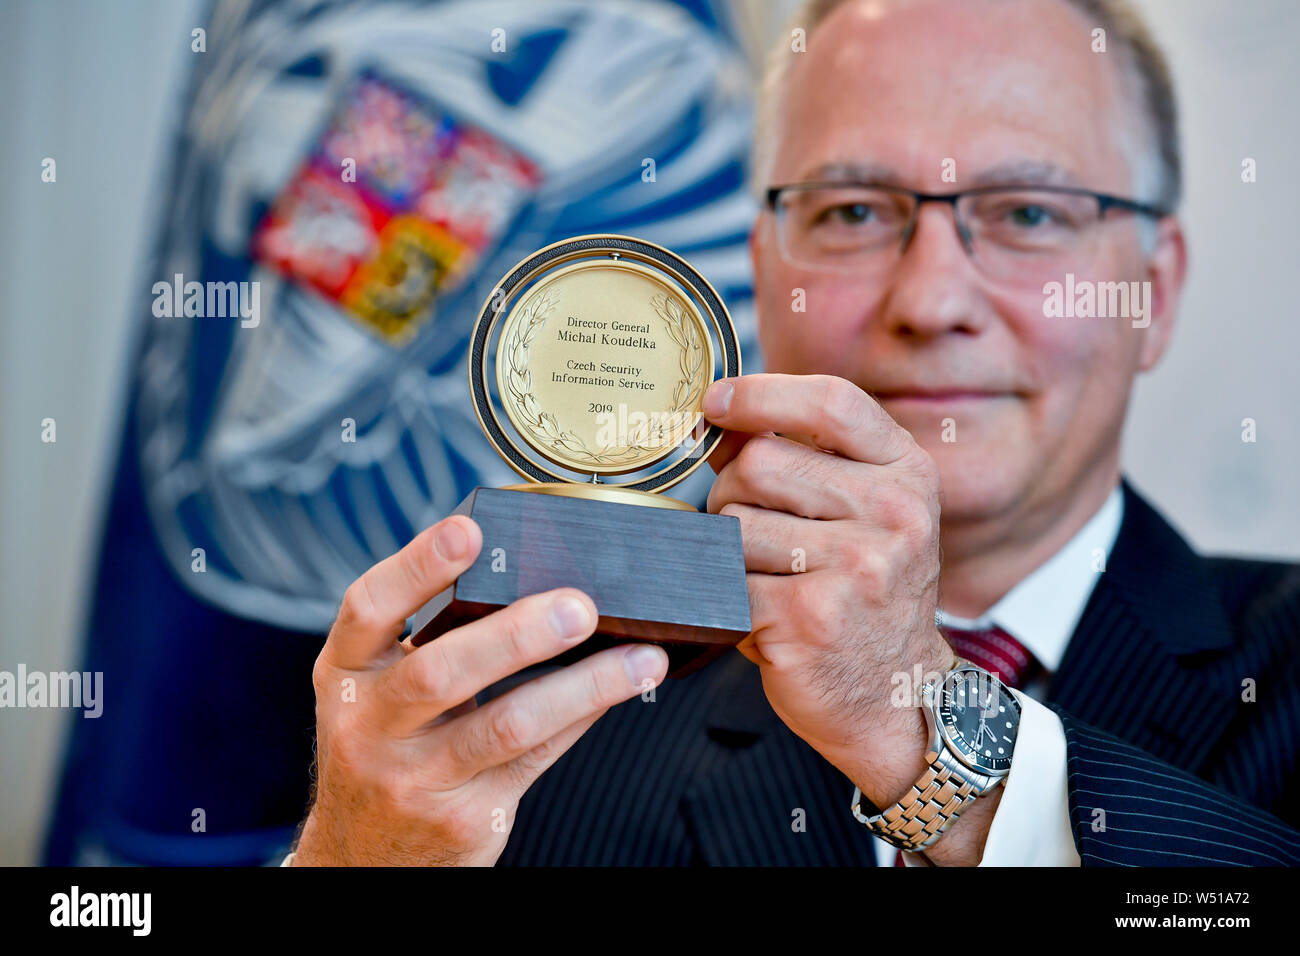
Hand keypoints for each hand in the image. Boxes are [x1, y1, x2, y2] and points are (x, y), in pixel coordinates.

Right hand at [292, 514, 668, 865]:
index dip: (418, 565)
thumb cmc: (385, 745)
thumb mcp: (375, 690)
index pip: (369, 608)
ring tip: (639, 658)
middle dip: (518, 634)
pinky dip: (583, 716)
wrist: (364, 856)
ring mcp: (415, 779)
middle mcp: (369, 726)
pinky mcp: (466, 818)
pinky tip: (619, 688)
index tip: (469, 530)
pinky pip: (538, 757)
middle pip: (442, 670)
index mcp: (344, 672)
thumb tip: (534, 570)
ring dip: (583, 686)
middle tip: (579, 606)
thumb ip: (427, 636)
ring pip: (507, 724)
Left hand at [702, 374, 974, 850]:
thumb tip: (718, 415)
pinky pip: (725, 581)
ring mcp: (856, 566)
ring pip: (733, 523)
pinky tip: (758, 615)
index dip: (762, 395)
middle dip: (730, 492)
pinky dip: (724, 599)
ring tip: (760, 579)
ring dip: (725, 551)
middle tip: (747, 533)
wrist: (897, 695)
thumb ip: (810, 459)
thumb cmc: (867, 593)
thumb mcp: (870, 513)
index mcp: (908, 474)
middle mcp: (893, 513)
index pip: (832, 403)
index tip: (716, 402)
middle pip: (760, 462)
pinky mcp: (810, 617)